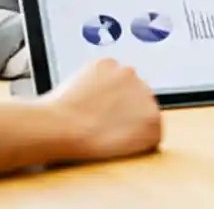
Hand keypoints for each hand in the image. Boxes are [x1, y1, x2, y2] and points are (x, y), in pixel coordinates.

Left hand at [42, 58, 161, 161]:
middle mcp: (147, 94)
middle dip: (125, 104)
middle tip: (103, 117)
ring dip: (113, 88)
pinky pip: (105, 70)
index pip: (150, 119)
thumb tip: (134, 118)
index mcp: (153, 122)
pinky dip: (97, 77)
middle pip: (139, 97)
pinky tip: (86, 93)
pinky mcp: (108, 63)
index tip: (120, 128)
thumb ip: (138, 131)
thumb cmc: (85, 144)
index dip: (133, 124)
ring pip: (124, 81)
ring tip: (92, 106)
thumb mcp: (123, 150)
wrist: (60, 128)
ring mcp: (128, 75)